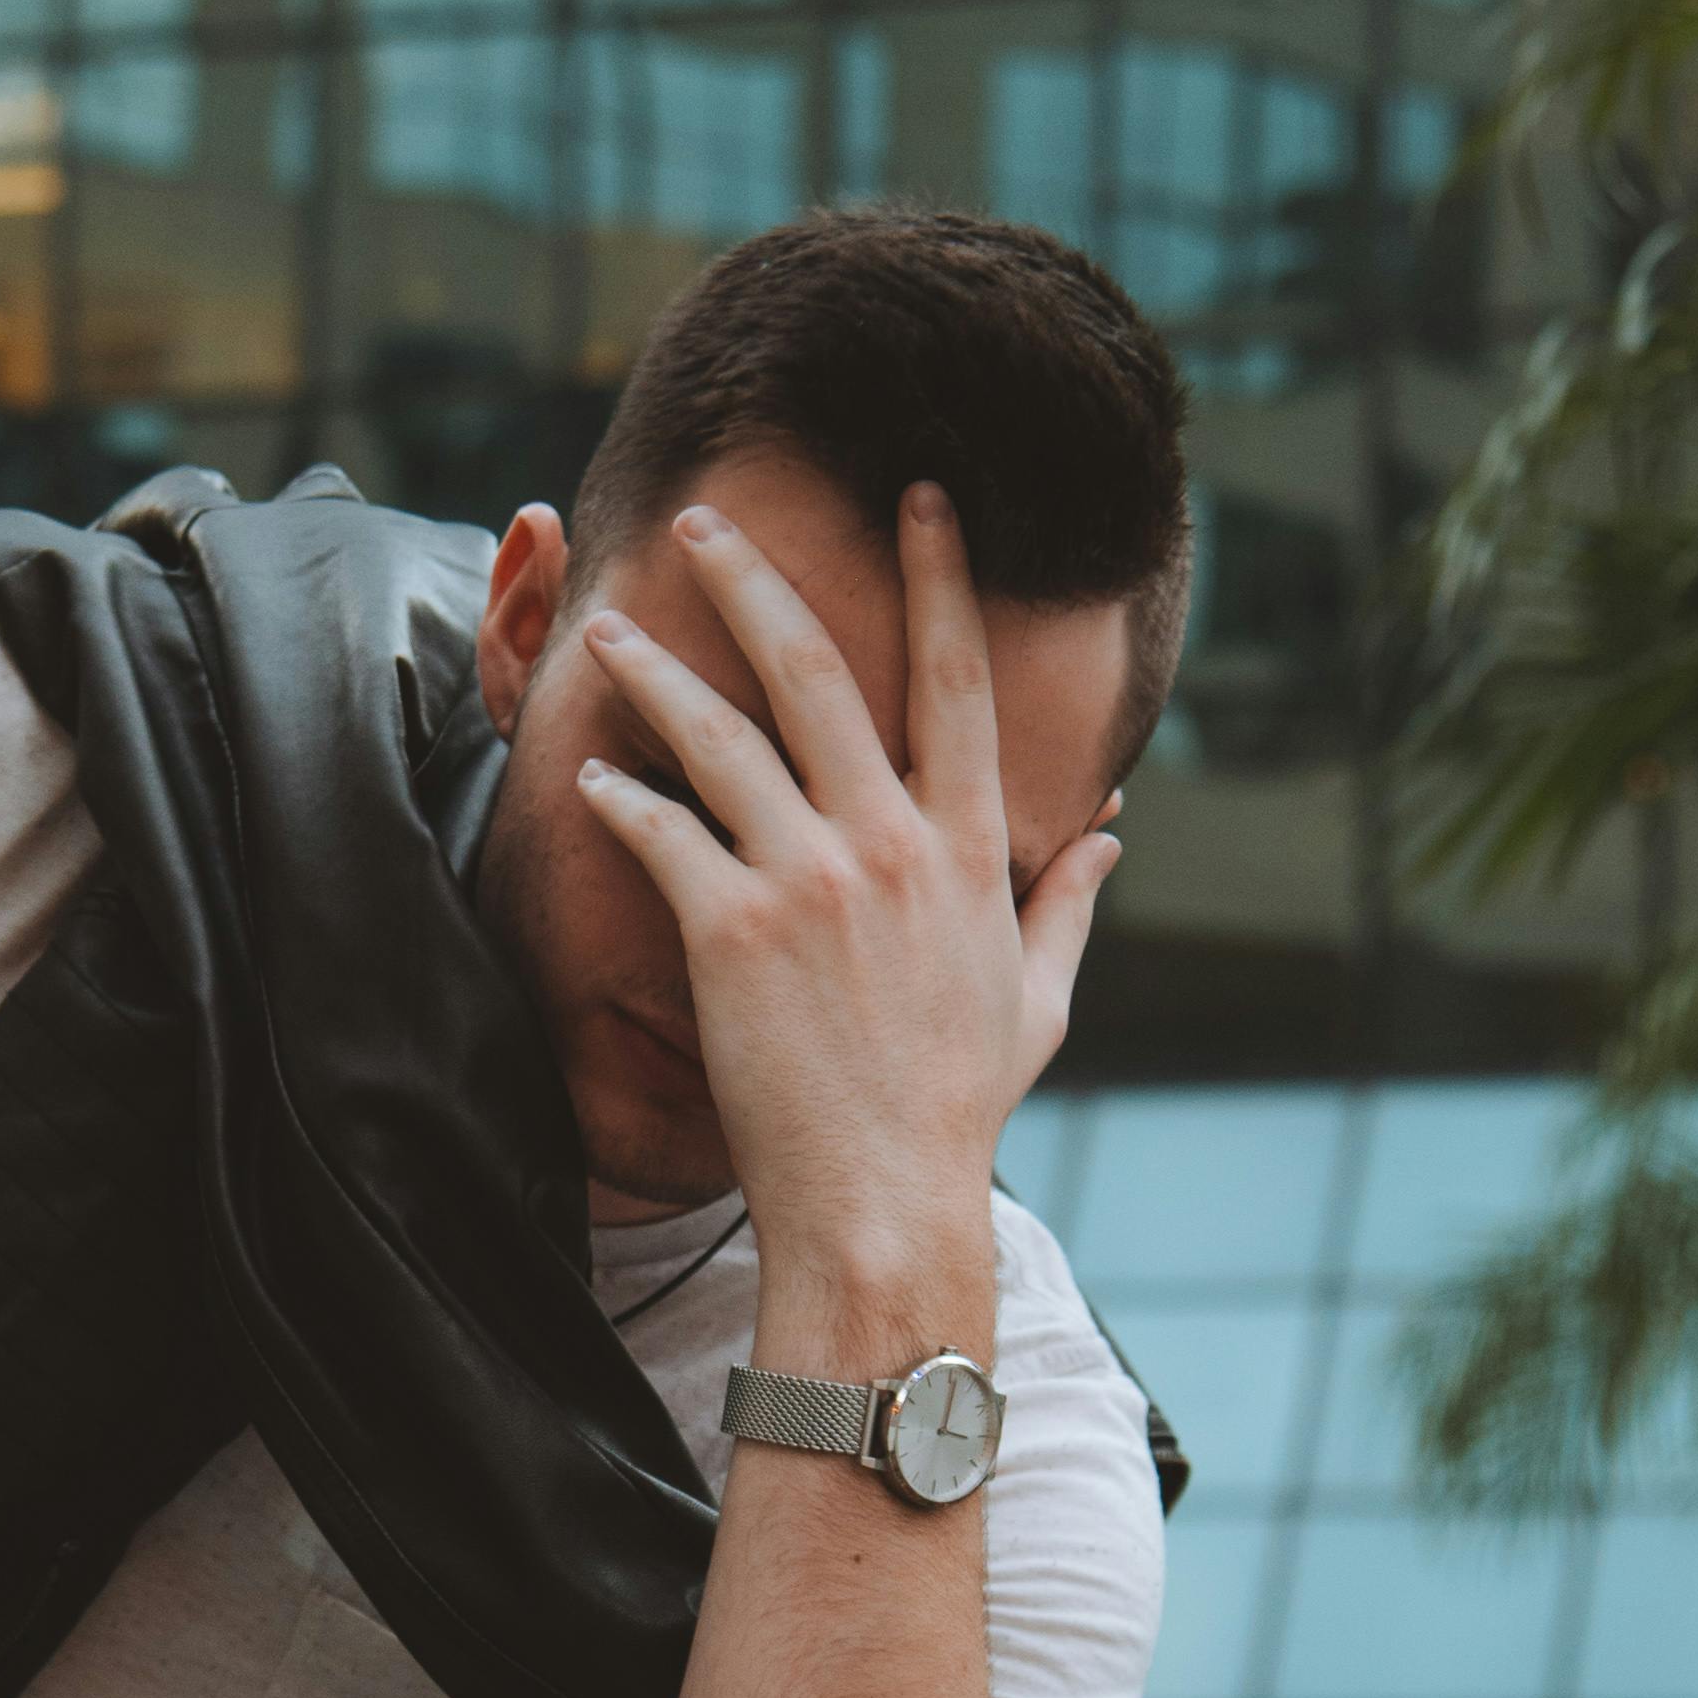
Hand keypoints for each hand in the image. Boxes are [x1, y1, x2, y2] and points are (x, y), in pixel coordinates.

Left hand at [573, 487, 1118, 1333]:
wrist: (884, 1201)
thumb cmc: (957, 1111)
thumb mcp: (1038, 1002)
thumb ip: (1064, 903)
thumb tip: (1106, 835)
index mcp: (966, 849)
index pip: (957, 680)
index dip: (939, 576)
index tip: (919, 497)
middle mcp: (890, 844)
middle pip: (819, 672)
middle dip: (754, 582)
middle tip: (702, 522)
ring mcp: (809, 882)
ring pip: (722, 736)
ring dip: (658, 671)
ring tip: (608, 630)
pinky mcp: (732, 932)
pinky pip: (663, 832)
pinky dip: (622, 796)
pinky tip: (591, 776)